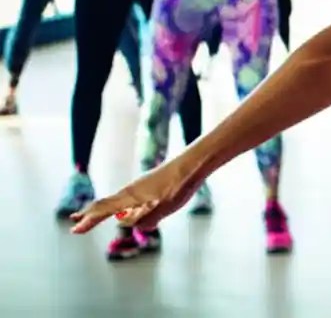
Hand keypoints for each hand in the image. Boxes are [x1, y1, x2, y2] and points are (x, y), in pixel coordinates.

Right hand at [69, 157, 204, 234]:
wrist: (193, 163)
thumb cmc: (179, 185)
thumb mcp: (163, 207)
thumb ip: (144, 219)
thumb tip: (126, 222)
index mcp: (131, 196)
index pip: (104, 210)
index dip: (90, 220)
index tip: (75, 229)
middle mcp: (131, 191)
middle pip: (106, 204)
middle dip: (91, 214)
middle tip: (75, 221)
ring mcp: (140, 187)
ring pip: (117, 201)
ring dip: (103, 210)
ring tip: (92, 216)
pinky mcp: (149, 185)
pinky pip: (129, 199)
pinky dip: (119, 206)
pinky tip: (124, 210)